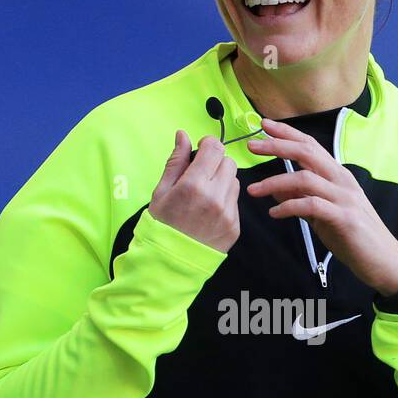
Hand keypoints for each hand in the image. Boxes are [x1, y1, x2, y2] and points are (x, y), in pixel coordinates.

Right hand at [149, 132, 240, 252]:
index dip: (208, 145)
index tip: (202, 151)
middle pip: (228, 162)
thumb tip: (182, 135)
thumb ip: (176, 161)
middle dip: (216, 163)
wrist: (170, 261)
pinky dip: (225, 200)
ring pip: (235, 181)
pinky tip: (209, 211)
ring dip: (222, 181)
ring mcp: (227, 213)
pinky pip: (235, 201)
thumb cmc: (162, 225)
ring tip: (205, 195)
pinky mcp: (234, 226)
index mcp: (193, 186)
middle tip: (201, 175)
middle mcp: (214, 198)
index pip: (215, 148)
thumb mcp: (161, 191)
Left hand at [246, 119, 397, 294]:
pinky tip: (274, 214)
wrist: (384, 261)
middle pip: (307, 152)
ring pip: (305, 178)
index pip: (311, 146)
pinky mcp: (344, 217)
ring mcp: (344, 198)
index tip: (264, 126)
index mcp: (338, 176)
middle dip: (277, 146)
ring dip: (274, 182)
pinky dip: (289, 207)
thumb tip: (276, 190)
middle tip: (252, 146)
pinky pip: (311, 205)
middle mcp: (342, 181)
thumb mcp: (323, 215)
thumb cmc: (355, 237)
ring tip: (253, 191)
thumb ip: (303, 200)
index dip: (287, 134)